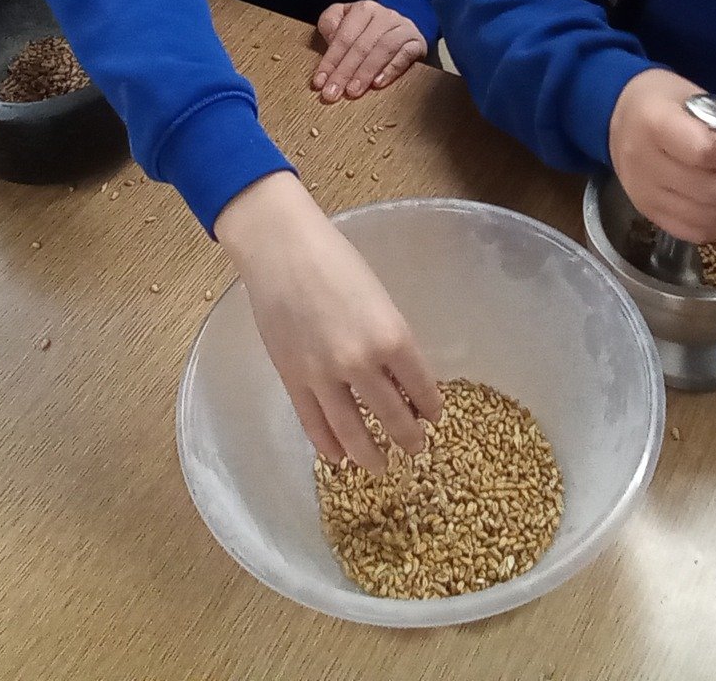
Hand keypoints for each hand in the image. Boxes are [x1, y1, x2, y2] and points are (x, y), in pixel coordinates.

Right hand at [215, 170, 441, 468]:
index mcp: (392, 336)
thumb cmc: (336, 261)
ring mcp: (323, 375)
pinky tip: (339, 458)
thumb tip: (400, 377)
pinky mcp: (292, 379)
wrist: (281, 249)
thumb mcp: (378, 298)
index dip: (431, 407)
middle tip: (416, 449)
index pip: (422, 388)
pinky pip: (314, 423)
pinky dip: (328, 446)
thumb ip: (389, 338)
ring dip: (371, 454)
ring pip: (352, 431)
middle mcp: (361, 362)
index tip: (435, 417)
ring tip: (382, 466)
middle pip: (392, 417)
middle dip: (408, 438)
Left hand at [312, 0, 426, 103]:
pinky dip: (391, 70)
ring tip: (352, 91)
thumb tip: (330, 41)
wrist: (400, 26)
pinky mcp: (416, 43)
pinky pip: (404, 56)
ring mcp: (402, 28)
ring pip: (383, 50)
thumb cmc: (366, 29)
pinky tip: (378, 83)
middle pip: (361, 46)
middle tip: (332, 93)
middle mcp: (384, 16)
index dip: (330, 61)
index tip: (319, 83)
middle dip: (344, 72)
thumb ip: (330, 25)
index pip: (344, 37)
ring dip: (365, 73)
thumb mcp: (344, 19)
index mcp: (363, 9)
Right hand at [606, 69, 715, 242]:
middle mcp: (642, 160)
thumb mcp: (711, 102)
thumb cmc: (670, 104)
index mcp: (655, 122)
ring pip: (703, 216)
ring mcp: (641, 191)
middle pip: (708, 190)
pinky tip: (707, 204)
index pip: (703, 151)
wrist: (622, 116)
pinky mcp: (645, 213)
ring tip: (714, 183)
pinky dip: (709, 222)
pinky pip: (691, 233)